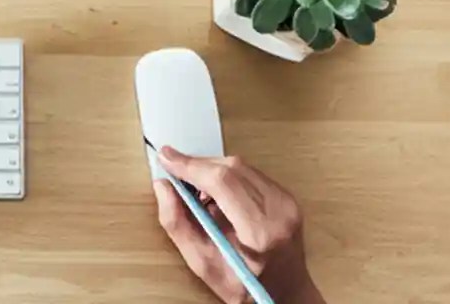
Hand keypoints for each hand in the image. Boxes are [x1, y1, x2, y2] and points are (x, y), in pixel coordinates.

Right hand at [153, 147, 324, 303]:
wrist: (285, 294)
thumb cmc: (247, 287)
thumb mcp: (203, 264)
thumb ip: (178, 225)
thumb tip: (163, 188)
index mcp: (259, 232)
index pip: (222, 182)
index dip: (190, 166)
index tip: (166, 159)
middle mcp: (279, 212)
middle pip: (231, 168)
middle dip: (198, 165)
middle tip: (174, 171)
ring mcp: (287, 203)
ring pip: (241, 166)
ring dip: (212, 169)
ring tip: (196, 190)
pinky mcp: (287, 198)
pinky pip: (251, 173)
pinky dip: (227, 176)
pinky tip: (216, 194)